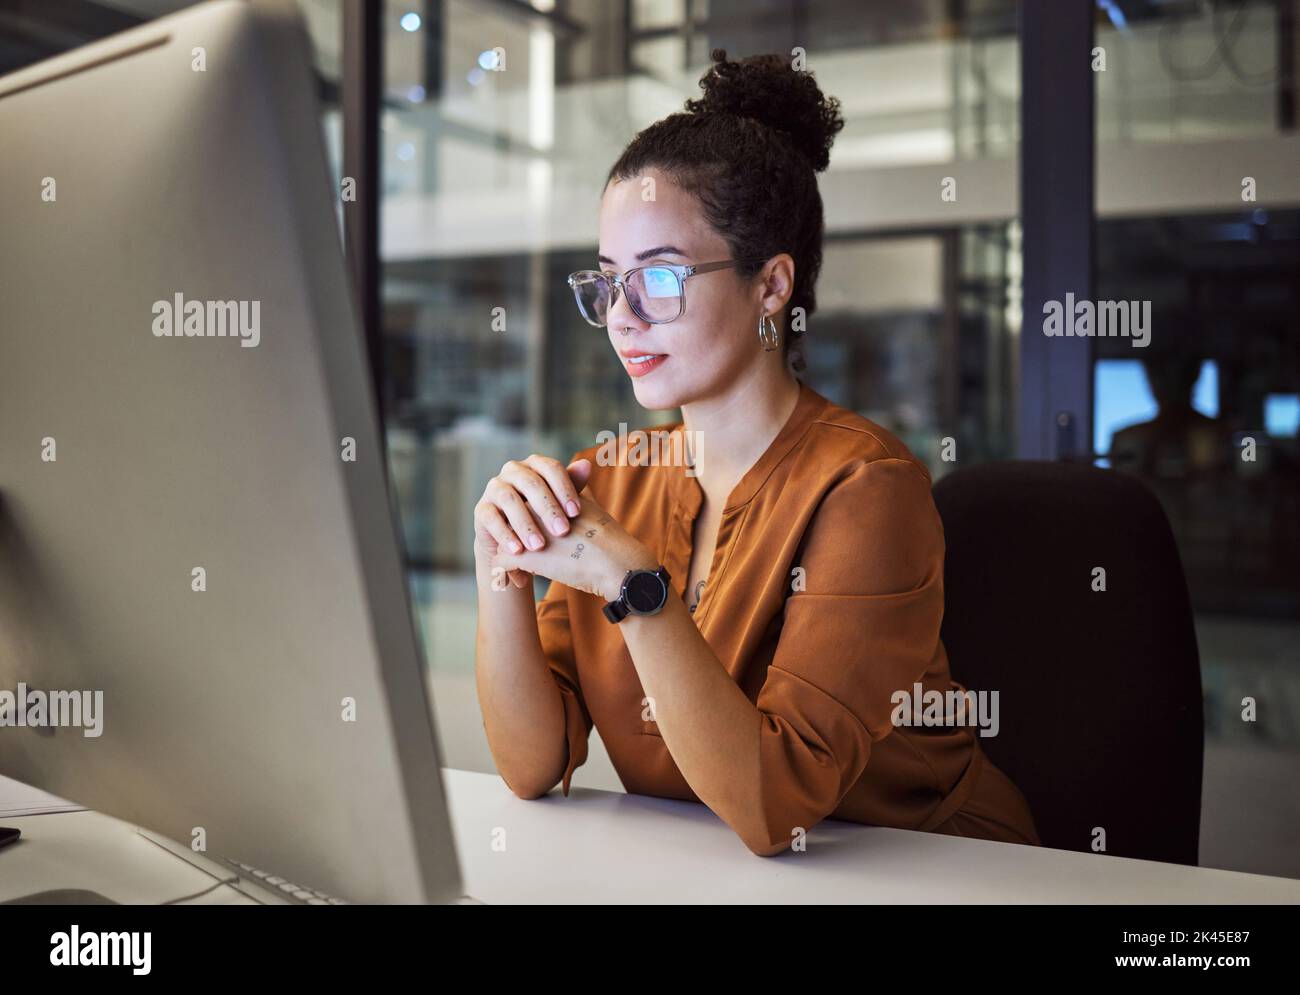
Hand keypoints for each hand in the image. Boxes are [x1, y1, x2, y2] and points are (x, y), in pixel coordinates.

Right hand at [473, 455, 590, 589]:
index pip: (551, 469)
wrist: (516, 540)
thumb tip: (586, 465)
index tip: (576, 513)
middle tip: (562, 531)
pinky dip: (505, 535)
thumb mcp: (560, 503)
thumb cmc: (544, 517)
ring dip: (526, 524)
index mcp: (535, 464)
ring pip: (509, 499)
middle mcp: (513, 471)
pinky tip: (518, 551)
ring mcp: (494, 488)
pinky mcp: (481, 509)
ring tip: (539, 546)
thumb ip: (572, 484)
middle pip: (531, 483)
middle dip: (548, 508)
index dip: (564, 489)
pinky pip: (491, 519)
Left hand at [489, 488, 656, 602]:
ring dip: (509, 557)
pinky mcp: (523, 554)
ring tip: (521, 573)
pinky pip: (501, 562)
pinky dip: (506, 573)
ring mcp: (527, 530)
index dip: (528, 524)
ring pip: (504, 542)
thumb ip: (579, 489)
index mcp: (547, 494)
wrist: (615, 564)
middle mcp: (533, 507)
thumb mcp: (592, 506)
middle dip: (515, 540)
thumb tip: (579, 468)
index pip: (523, 506)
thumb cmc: (608, 539)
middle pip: (511, 523)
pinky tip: (520, 580)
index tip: (536, 539)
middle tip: (523, 558)